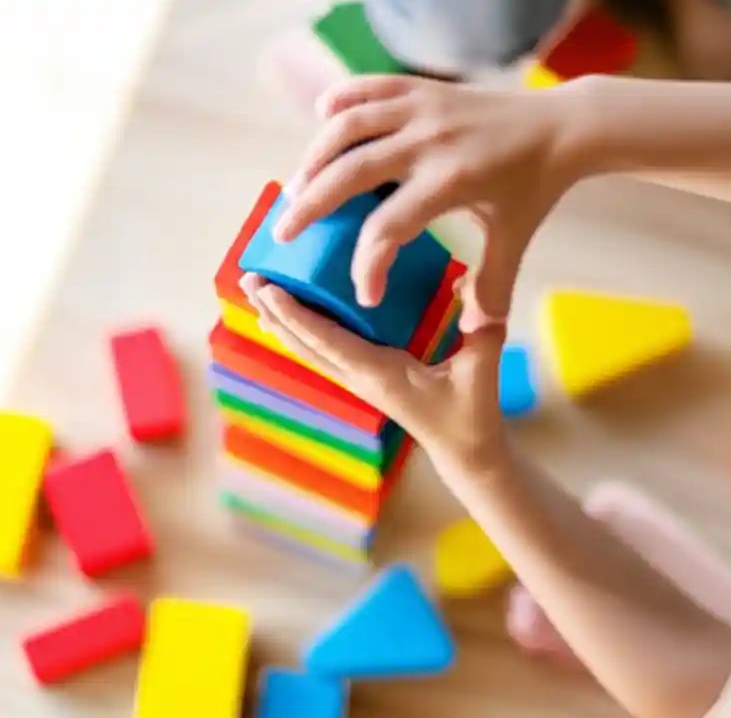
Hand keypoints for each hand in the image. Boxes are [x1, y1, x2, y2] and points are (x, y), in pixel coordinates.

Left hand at [240, 273, 512, 477]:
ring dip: (282, 320)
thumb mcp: (480, 371)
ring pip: (309, 347)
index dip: (296, 315)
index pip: (328, 340)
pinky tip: (288, 315)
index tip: (269, 290)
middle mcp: (359, 376)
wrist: (464, 452)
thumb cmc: (471, 414)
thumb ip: (481, 330)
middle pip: (305, 342)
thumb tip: (473, 285)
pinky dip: (302, 329)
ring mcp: (358, 379)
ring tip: (256, 292)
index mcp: (379, 373)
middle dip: (275, 311)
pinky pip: (323, 350)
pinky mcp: (364, 378)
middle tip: (248, 278)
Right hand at [274, 75, 585, 329]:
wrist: (562, 125)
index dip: (368, 266)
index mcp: (451, 182)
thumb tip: (475, 330)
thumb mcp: (514, 239)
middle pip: (350, 172)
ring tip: (298, 187)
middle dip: (310, 206)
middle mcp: (430, 141)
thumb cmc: (533, 187)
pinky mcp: (422, 88)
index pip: (388, 228)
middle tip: (284, 234)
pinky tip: (322, 124)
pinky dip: (339, 101)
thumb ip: (493, 286)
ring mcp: (423, 108)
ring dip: (315, 156)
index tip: (365, 295)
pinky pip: (367, 87)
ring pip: (348, 125)